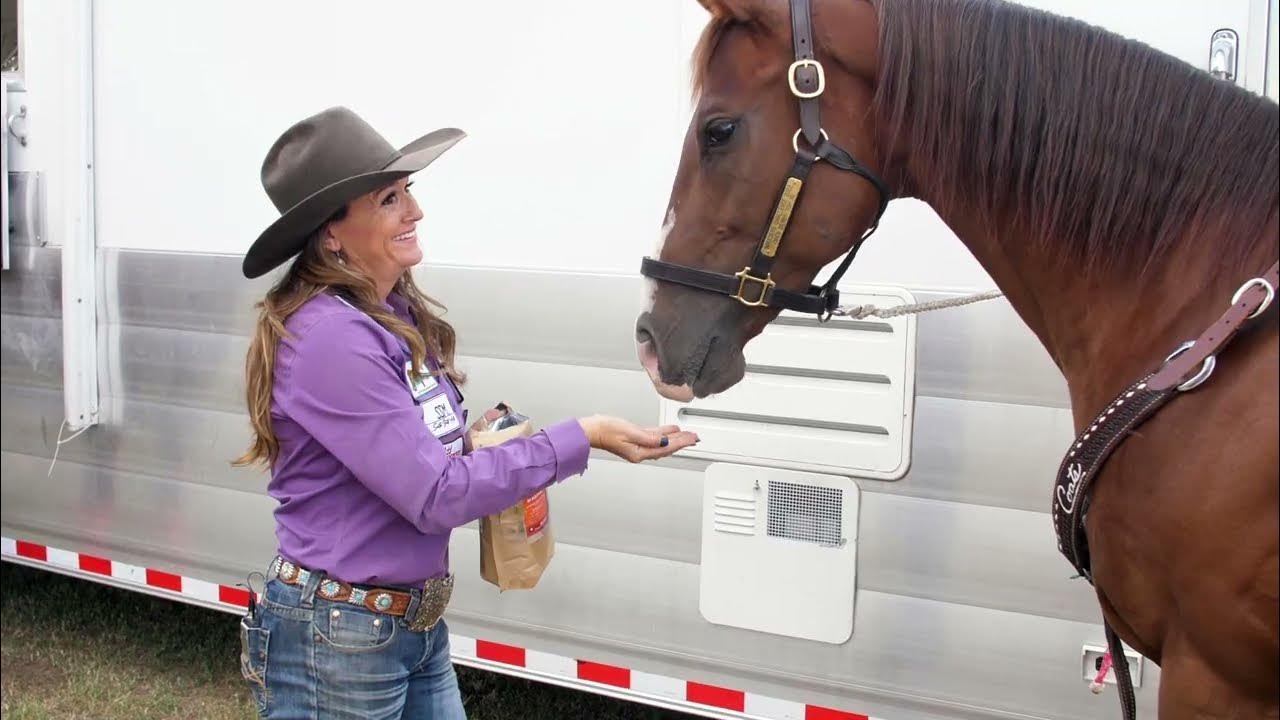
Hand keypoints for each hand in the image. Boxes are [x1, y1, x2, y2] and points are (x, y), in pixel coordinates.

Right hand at [577, 415, 698, 462]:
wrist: (591, 430)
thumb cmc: (605, 430)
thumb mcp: (629, 432)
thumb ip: (649, 437)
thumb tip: (665, 441)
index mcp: (640, 453)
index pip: (666, 448)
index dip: (682, 443)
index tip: (693, 439)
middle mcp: (640, 452)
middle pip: (667, 447)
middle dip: (682, 442)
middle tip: (695, 438)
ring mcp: (637, 446)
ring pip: (662, 443)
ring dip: (675, 438)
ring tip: (687, 435)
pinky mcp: (634, 439)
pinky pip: (654, 438)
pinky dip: (664, 434)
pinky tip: (670, 430)